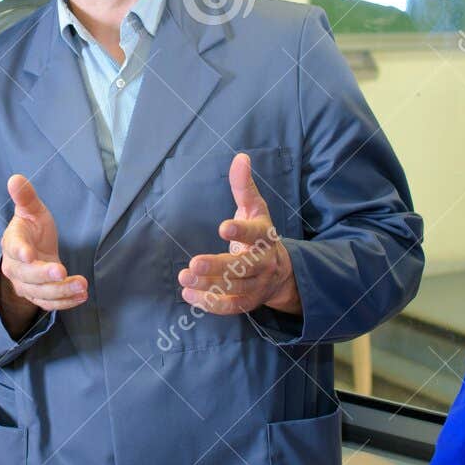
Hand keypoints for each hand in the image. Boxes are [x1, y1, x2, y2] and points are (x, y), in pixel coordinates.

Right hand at [0, 174, 86, 336]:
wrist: (32, 252)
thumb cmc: (32, 229)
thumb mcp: (31, 210)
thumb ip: (25, 197)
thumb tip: (15, 178)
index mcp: (12, 242)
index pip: (13, 248)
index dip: (20, 252)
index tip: (30, 254)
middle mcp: (15, 267)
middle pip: (27, 275)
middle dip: (45, 275)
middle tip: (62, 271)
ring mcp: (26, 284)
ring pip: (40, 293)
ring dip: (61, 291)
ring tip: (82, 286)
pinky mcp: (38, 295)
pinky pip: (50, 304)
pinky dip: (65, 302)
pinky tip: (81, 296)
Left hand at [176, 152, 299, 315]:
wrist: (281, 272)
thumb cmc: (260, 234)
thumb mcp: (254, 209)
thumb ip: (244, 186)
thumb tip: (241, 157)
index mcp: (265, 237)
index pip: (254, 234)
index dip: (240, 232)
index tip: (222, 228)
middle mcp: (264, 263)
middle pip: (244, 268)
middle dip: (218, 266)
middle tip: (193, 263)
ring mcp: (256, 285)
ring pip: (234, 289)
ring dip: (208, 285)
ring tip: (184, 277)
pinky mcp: (247, 302)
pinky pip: (230, 307)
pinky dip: (209, 303)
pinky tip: (188, 293)